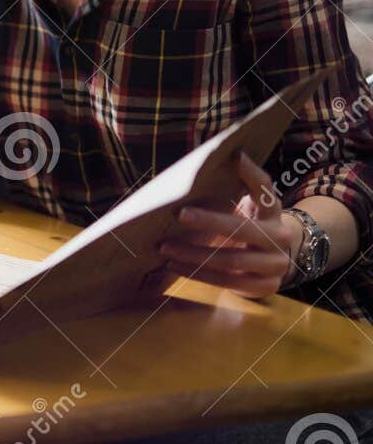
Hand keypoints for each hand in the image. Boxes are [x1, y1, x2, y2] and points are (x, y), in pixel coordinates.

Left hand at [157, 152, 300, 298]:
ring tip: (164, 246)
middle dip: (210, 222)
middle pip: (242, 229)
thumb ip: (231, 189)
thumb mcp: (245, 205)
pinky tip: (173, 265)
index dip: (250, 172)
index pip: (264, 187)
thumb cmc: (248, 225)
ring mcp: (275, 264)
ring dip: (194, 254)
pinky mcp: (265, 287)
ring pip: (231, 260)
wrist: (274, 259)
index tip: (233, 156)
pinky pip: (227, 282)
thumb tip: (196, 168)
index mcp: (272, 210)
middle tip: (178, 214)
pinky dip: (197, 274)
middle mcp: (279, 236)